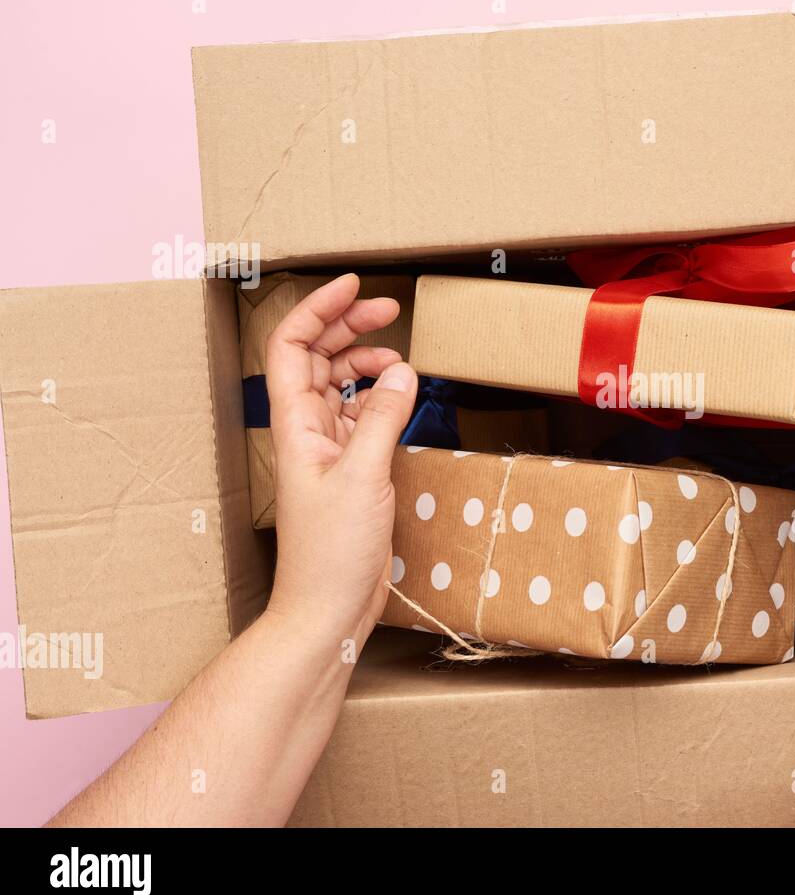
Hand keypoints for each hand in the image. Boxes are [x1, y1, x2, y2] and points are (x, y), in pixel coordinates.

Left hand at [261, 273, 415, 646]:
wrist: (326, 608)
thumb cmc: (331, 552)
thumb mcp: (363, 476)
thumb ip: (384, 419)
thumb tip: (402, 371)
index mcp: (294, 424)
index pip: (293, 347)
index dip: (318, 309)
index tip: (354, 286)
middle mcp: (305, 430)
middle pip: (317, 358)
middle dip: (348, 326)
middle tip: (388, 309)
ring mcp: (325, 450)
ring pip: (339, 386)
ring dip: (364, 362)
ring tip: (398, 356)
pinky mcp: (348, 472)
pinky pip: (360, 418)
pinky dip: (378, 398)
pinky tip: (399, 396)